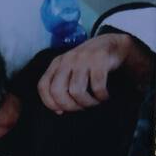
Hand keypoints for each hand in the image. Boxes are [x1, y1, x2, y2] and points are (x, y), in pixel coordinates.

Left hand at [37, 33, 151, 114]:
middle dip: (69, 106)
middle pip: (57, 91)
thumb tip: (58, 111)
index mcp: (57, 64)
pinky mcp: (99, 61)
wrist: (112, 44)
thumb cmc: (89, 63)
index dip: (49, 103)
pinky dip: (101, 96)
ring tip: (95, 102)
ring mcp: (82, 59)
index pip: (43, 86)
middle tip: (81, 108)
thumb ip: (62, 86)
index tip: (62, 111)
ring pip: (76, 91)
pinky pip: (97, 86)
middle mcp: (67, 60)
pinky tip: (104, 96)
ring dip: (87, 103)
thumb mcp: (71, 70)